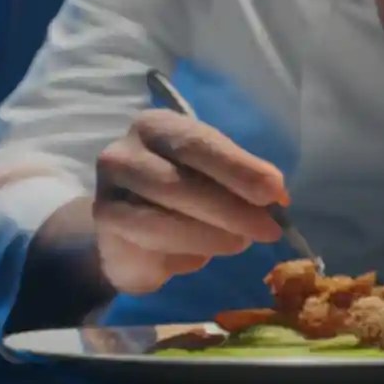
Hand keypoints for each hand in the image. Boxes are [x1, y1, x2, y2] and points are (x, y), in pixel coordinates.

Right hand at [93, 109, 287, 293]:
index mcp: (158, 126)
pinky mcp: (105, 223)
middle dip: (231, 206)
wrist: (128, 237)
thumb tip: (277, 195)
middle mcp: (126, 150)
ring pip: (163, 212)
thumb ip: (240, 181)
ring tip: (242, 243)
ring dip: (211, 231)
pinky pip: (149, 237)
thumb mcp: (212, 182)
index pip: (199, 143)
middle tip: (269, 228)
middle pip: (179, 178)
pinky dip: (186, 246)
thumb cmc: (178, 201)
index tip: (276, 192)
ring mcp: (109, 187)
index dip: (240, 168)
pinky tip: (205, 257)